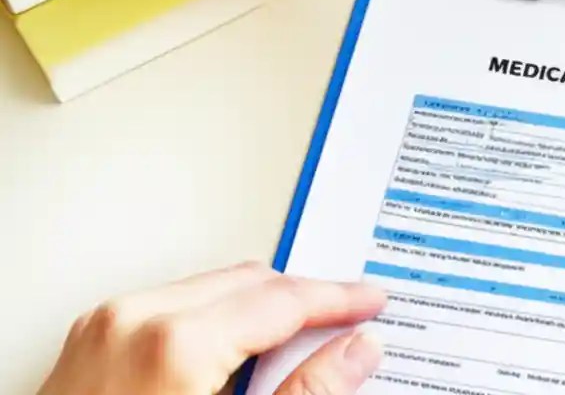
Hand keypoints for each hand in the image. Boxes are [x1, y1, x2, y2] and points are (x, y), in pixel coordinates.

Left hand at [37, 262, 386, 394]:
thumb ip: (305, 393)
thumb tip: (356, 352)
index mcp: (175, 342)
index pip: (283, 299)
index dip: (338, 299)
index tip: (370, 301)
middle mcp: (135, 319)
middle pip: (249, 282)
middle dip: (302, 300)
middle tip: (346, 321)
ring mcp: (106, 326)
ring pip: (211, 288)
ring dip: (258, 308)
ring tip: (295, 343)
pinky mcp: (92, 338)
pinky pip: (173, 304)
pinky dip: (215, 319)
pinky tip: (236, 353)